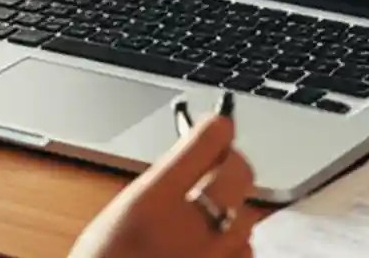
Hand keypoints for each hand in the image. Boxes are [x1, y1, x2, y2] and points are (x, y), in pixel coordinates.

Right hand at [71, 115, 255, 257]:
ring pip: (248, 215)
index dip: (216, 128)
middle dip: (232, 164)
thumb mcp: (120, 216)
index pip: (205, 143)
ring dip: (234, 210)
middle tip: (221, 162)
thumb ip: (161, 183)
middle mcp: (188, 232)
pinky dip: (234, 247)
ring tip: (207, 217)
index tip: (218, 124)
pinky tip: (211, 250)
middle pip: (240, 173)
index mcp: (151, 205)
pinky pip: (245, 253)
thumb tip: (198, 153)